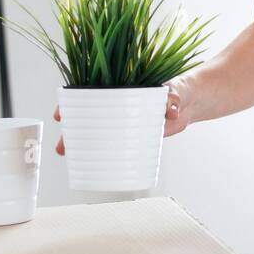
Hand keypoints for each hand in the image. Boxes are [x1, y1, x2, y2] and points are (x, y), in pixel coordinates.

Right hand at [53, 80, 192, 153]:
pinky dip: (103, 155)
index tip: (62, 113)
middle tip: (63, 146)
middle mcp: (118, 105)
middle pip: (88, 117)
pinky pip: (114, 145)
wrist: (191, 104)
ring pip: (97, 133)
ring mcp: (124, 121)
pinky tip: (94, 165)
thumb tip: (171, 110)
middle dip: (72, 132)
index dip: (72, 103)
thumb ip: (172, 97)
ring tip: (69, 157)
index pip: (90, 93)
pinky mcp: (134, 137)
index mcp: (121, 88)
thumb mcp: (174, 91)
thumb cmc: (177, 91)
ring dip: (81, 145)